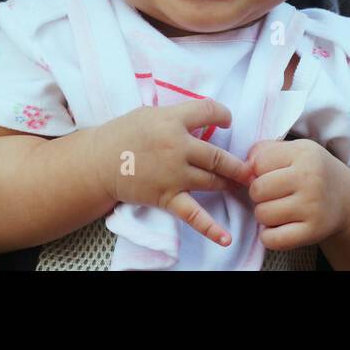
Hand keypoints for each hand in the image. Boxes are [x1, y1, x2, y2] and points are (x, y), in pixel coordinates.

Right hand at [94, 100, 254, 246]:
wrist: (97, 162)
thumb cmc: (122, 134)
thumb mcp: (149, 114)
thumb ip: (176, 116)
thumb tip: (202, 117)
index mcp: (172, 120)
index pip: (208, 111)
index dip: (223, 115)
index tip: (227, 120)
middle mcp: (177, 146)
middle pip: (217, 155)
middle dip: (238, 163)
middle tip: (252, 168)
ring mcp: (173, 174)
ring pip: (212, 180)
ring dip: (229, 184)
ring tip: (242, 186)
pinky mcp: (166, 196)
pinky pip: (193, 214)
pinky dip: (210, 228)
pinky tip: (226, 238)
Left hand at [246, 139, 349, 250]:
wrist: (348, 198)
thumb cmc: (313, 172)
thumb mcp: (295, 150)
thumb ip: (265, 151)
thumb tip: (244, 168)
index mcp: (304, 153)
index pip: (258, 163)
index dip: (258, 171)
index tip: (272, 174)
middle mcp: (310, 178)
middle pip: (257, 190)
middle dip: (259, 194)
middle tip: (273, 194)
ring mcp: (313, 206)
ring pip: (262, 214)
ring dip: (264, 214)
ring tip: (279, 209)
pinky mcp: (314, 231)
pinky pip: (273, 239)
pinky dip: (269, 236)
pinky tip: (278, 227)